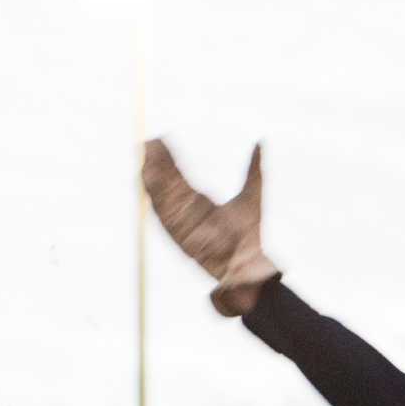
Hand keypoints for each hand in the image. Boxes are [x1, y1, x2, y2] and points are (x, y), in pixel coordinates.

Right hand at [142, 139, 279, 315]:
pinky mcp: (179, 235)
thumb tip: (260, 143)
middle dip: (156, 163)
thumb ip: (253, 169)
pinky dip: (155, 198)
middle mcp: (186, 212)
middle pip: (166, 184)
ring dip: (152, 177)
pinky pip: (164, 215)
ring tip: (144, 157)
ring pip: (162, 196)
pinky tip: (148, 182)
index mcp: (199, 203)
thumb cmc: (249, 236)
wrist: (249, 264)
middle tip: (147, 142)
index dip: (167, 159)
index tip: (158, 140)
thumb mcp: (252, 194)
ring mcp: (182, 223)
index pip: (178, 177)